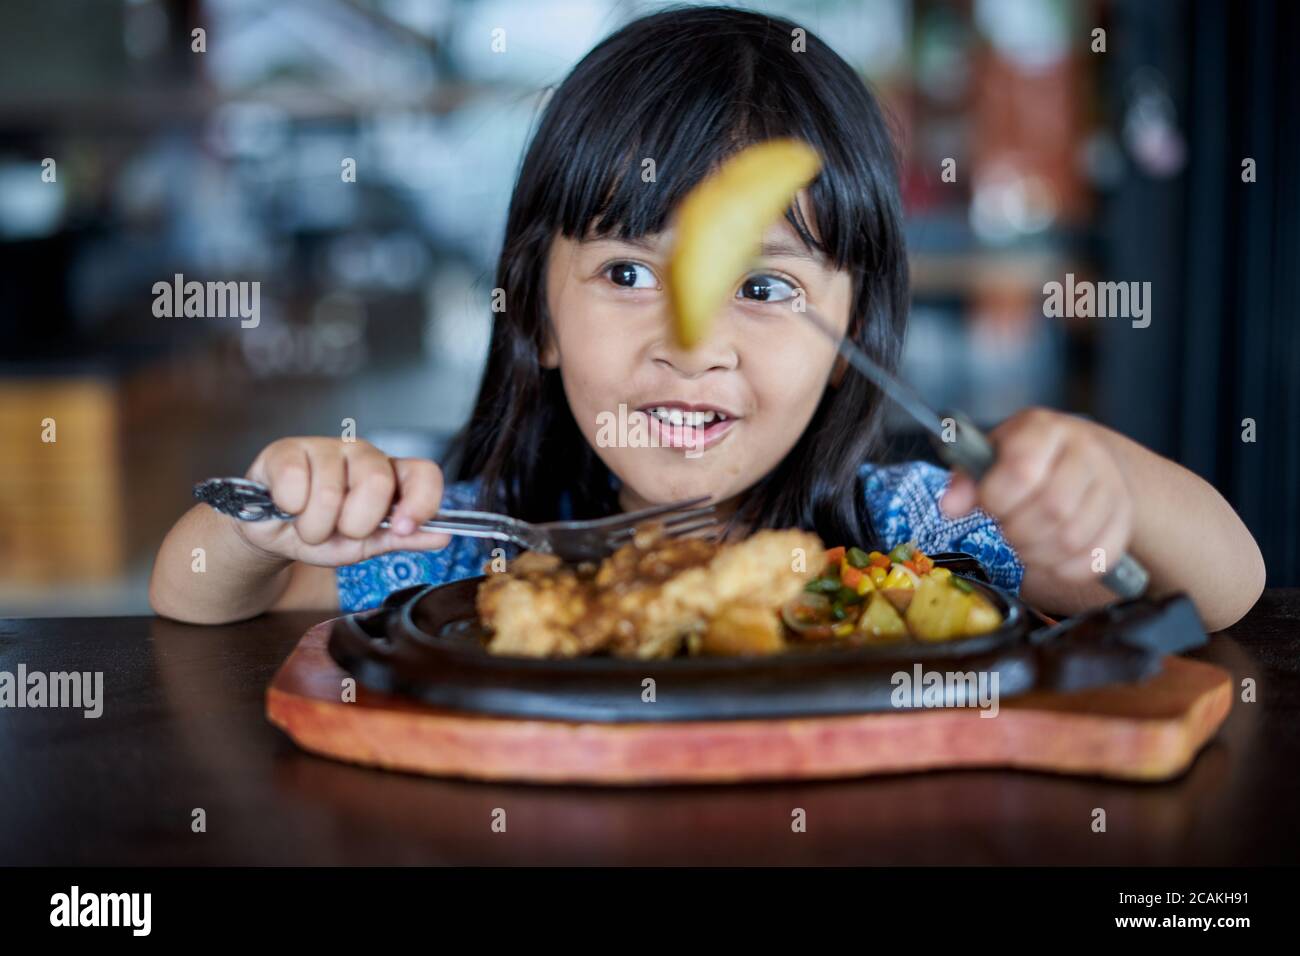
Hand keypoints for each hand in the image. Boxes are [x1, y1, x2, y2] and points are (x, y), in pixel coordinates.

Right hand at [231, 437, 450, 566]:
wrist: (276, 535)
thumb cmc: (326, 534)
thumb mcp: (367, 544)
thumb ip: (404, 538)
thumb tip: (443, 535)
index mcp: (391, 476)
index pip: (424, 473)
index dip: (420, 501)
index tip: (402, 527)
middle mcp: (364, 455)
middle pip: (377, 482)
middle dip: (355, 524)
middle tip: (340, 530)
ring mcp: (326, 448)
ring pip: (330, 492)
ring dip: (315, 526)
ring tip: (309, 524)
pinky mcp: (287, 449)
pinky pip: (294, 483)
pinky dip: (289, 509)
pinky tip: (287, 506)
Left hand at [939, 409, 1133, 583]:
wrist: (1082, 456)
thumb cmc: (1026, 457)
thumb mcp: (991, 454)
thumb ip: (967, 478)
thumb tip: (950, 506)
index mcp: (1045, 430)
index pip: (1023, 471)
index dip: (997, 499)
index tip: (989, 505)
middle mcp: (1086, 453)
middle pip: (1052, 508)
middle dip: (1017, 530)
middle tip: (1007, 529)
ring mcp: (1111, 486)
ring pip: (1073, 538)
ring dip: (1037, 553)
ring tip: (1024, 543)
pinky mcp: (1122, 519)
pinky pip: (1096, 559)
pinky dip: (1064, 569)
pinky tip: (1048, 556)